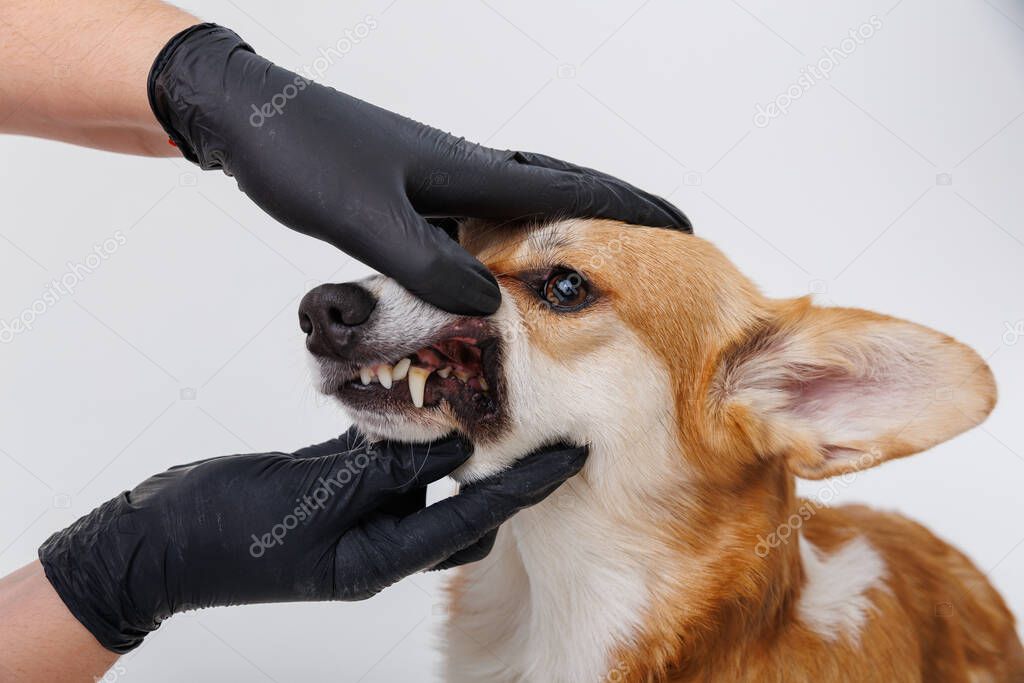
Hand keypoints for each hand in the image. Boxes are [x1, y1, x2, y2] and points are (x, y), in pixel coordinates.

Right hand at [38, 429, 587, 652]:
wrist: (158, 543)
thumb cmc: (227, 533)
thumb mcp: (314, 498)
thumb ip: (385, 467)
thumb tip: (448, 438)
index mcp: (380, 560)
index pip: (473, 518)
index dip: (525, 485)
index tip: (571, 455)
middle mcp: (378, 542)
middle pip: (458, 507)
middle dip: (489, 467)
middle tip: (523, 416)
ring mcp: (355, 517)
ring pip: (421, 477)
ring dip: (441, 439)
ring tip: (468, 391)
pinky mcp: (331, 489)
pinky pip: (379, 458)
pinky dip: (396, 426)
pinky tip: (405, 386)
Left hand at [147, 24, 690, 315]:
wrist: (250, 118)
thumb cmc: (302, 155)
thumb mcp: (363, 217)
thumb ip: (425, 262)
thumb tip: (488, 304)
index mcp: (468, 173)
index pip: (570, 194)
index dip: (628, 214)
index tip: (682, 231)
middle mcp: (467, 173)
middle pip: (560, 195)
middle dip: (614, 220)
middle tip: (661, 246)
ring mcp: (443, 183)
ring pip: (522, 212)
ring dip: (565, 235)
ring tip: (602, 268)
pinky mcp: (417, 195)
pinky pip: (482, 225)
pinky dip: (511, 247)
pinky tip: (506, 271)